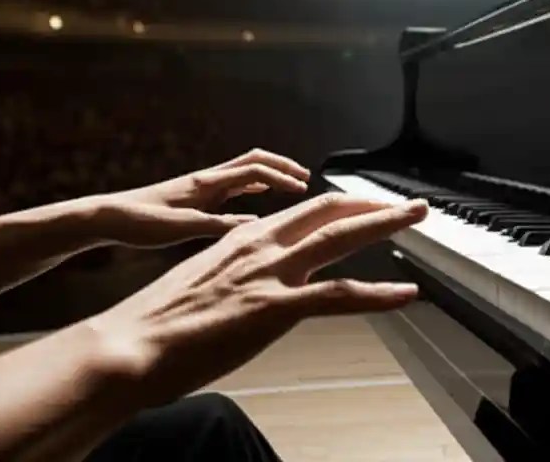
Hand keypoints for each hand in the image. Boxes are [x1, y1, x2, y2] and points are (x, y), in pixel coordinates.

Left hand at [84, 149, 311, 247]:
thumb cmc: (140, 222)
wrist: (107, 217)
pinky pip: (232, 184)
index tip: (304, 188)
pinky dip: (253, 185)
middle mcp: (206, 180)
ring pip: (244, 170)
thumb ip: (219, 226)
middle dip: (282, 166)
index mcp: (207, 184)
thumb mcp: (182, 228)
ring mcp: (201, 186)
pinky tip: (257, 197)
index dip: (282, 177)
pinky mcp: (194, 196)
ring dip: (270, 174)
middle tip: (306, 178)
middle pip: (253, 161)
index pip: (255, 170)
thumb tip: (256, 226)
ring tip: (291, 185)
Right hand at [86, 193, 427, 404]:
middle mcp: (261, 246)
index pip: (304, 211)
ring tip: (418, 219)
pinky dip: (378, 294)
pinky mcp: (274, 308)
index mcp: (243, 238)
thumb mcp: (204, 282)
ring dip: (387, 225)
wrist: (131, 345)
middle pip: (330, 212)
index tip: (367, 206)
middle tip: (408, 204)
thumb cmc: (159, 323)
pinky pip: (339, 296)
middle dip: (374, 205)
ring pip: (342, 239)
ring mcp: (270, 275)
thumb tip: (252, 283)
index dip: (343, 206)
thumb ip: (236, 274)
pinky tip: (406, 295)